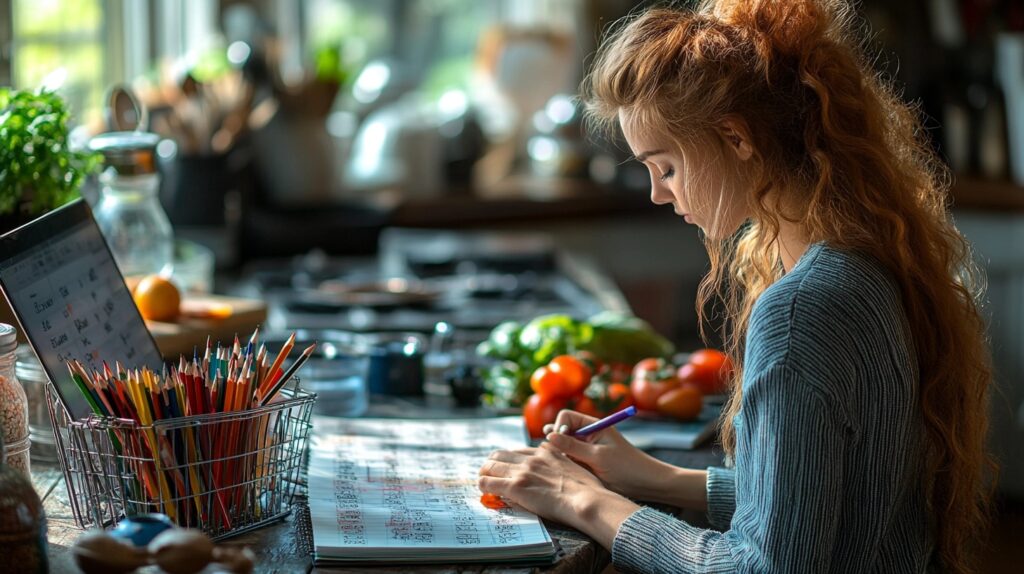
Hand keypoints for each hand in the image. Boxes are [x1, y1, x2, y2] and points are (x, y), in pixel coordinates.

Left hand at [477, 442, 640, 549]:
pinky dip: (483, 484)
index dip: (511, 460)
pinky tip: (483, 489)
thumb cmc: (588, 490)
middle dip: (493, 463)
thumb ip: (562, 464)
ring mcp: (523, 471)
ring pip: (491, 466)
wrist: (587, 499)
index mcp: (547, 451)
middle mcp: (532, 458)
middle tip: (490, 472)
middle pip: (501, 455)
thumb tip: (560, 471)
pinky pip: (489, 482)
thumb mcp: (575, 468)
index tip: (509, 467)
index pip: (520, 451)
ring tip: (483, 480)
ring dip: (485, 472)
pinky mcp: (516, 486)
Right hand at [544, 410, 708, 509]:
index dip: (559, 427)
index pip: (566, 417)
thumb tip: (549, 436)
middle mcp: (588, 435)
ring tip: (559, 466)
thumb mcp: (598, 457)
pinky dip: (563, 464)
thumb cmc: (627, 468)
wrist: (646, 485)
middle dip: (556, 441)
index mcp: (594, 426)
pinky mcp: (585, 464)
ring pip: (563, 447)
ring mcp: (586, 449)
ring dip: (558, 454)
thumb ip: (573, 446)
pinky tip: (564, 473)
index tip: (558, 442)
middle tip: (555, 456)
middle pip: (561, 431)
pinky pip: (568, 460)